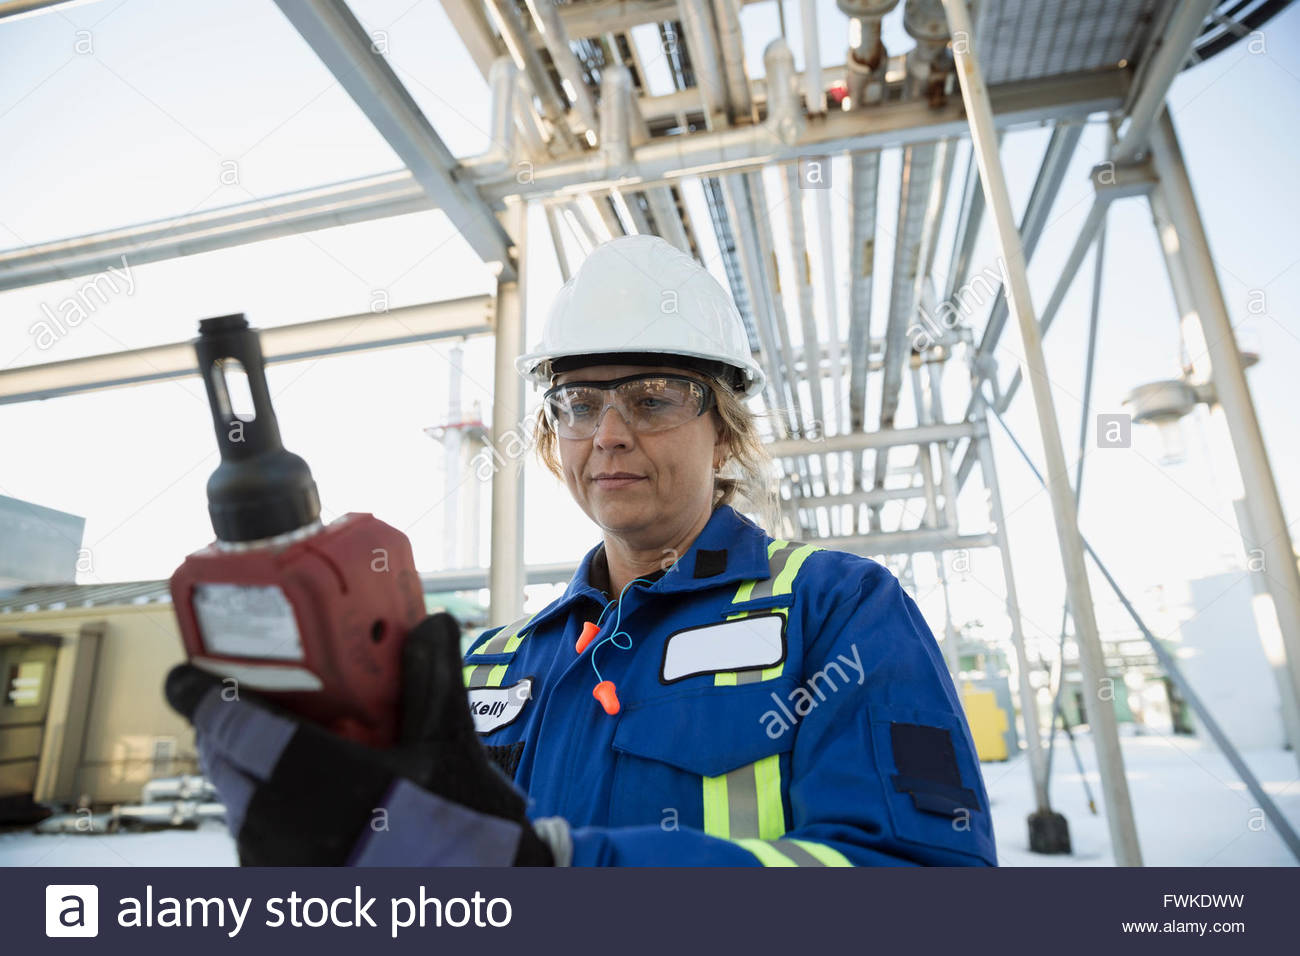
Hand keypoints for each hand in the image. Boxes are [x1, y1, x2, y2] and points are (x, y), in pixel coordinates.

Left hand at [164, 612, 552, 865]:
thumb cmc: (461, 833)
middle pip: (220, 757)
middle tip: (247, 698)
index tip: (188, 672)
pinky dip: (264, 806)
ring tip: (285, 747)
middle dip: (226, 723)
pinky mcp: (279, 886)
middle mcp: (277, 824)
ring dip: (246, 766)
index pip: (227, 722)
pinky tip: (308, 798)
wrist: (466, 902)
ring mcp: (273, 862)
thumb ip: (433, 679)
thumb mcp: (450, 749)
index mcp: (313, 778)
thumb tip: (431, 625)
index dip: (199, 691)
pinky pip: (251, 833)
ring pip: (233, 797)